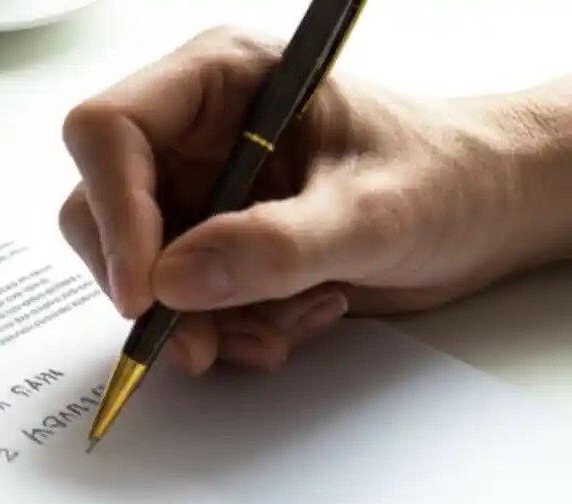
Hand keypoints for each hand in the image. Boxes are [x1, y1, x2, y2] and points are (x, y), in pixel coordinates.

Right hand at [60, 26, 569, 373]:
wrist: (485, 213)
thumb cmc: (448, 178)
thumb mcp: (371, 213)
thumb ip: (274, 247)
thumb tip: (173, 282)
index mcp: (220, 80)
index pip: (109, 131)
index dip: (113, 209)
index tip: (146, 290)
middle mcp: (193, 132)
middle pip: (100, 206)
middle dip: (149, 284)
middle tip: (198, 340)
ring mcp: (198, 190)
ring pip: (134, 267)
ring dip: (195, 321)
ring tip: (276, 330)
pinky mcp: (211, 243)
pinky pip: (174, 302)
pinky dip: (220, 331)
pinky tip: (286, 324)